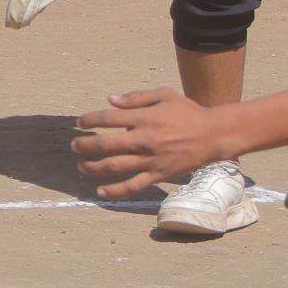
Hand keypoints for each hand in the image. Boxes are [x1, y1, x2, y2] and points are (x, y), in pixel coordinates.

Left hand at [75, 87, 241, 197]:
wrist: (213, 134)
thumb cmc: (188, 112)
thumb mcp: (164, 95)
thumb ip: (136, 97)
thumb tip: (110, 99)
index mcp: (144, 118)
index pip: (108, 118)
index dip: (90, 120)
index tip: (80, 123)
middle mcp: (144, 139)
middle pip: (105, 144)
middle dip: (85, 146)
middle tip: (74, 146)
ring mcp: (150, 159)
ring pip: (114, 166)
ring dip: (93, 167)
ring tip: (81, 166)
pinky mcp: (158, 175)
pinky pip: (133, 186)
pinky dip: (115, 191)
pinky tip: (100, 192)